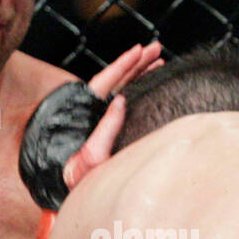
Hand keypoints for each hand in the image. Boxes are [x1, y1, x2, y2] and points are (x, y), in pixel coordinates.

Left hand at [65, 42, 163, 190]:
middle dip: (138, 62)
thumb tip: (121, 100)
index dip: (124, 63)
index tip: (139, 49)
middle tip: (156, 48)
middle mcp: (96, 110)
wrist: (80, 190)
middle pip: (118, 79)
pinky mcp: (112, 127)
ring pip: (124, 87)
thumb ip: (107, 127)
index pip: (108, 79)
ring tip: (158, 60)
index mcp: (89, 110)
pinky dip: (139, 89)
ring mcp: (104, 117)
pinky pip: (127, 102)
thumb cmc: (83, 175)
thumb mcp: (94, 153)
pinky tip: (151, 83)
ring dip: (141, 72)